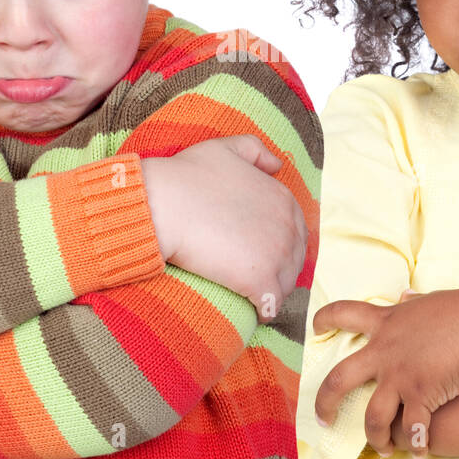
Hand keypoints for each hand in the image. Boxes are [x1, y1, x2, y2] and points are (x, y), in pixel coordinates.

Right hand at [141, 135, 306, 322]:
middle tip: (253, 276)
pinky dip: (264, 310)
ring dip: (272, 290)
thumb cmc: (187, 176)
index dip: (277, 243)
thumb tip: (277, 166)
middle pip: (295, 259)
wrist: (163, 204)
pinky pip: (272, 305)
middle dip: (278, 269)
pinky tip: (252, 310)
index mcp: (284, 199)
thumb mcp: (226, 147)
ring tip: (250, 294)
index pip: (295, 231)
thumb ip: (257, 151)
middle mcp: (288, 227)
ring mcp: (277, 255)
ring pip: (286, 284)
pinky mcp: (261, 281)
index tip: (257, 251)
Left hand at [313, 287, 458, 456]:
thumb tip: (406, 297)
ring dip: (375, 437)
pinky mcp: (420, 395)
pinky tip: (420, 452)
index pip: (343, 313)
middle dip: (325, 403)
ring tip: (382, 448)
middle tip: (323, 419)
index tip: (315, 328)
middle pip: (338, 380)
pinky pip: (411, 430)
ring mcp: (400, 375)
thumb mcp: (431, 301)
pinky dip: (415, 445)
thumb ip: (413, 304)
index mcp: (385, 322)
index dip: (324, 320)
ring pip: (372, 417)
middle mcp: (384, 351)